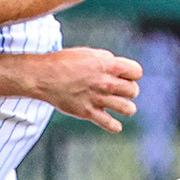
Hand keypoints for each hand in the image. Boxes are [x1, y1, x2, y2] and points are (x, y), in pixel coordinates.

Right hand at [25, 47, 140, 131]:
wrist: (42, 76)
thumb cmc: (64, 62)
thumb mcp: (88, 53)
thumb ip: (107, 61)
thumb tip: (120, 70)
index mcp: (107, 64)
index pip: (137, 72)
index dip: (131, 74)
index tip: (123, 76)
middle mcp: (106, 82)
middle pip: (134, 91)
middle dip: (129, 90)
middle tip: (118, 91)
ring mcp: (97, 98)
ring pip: (128, 109)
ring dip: (126, 107)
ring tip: (119, 106)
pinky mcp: (88, 112)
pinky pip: (111, 125)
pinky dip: (114, 126)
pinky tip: (113, 123)